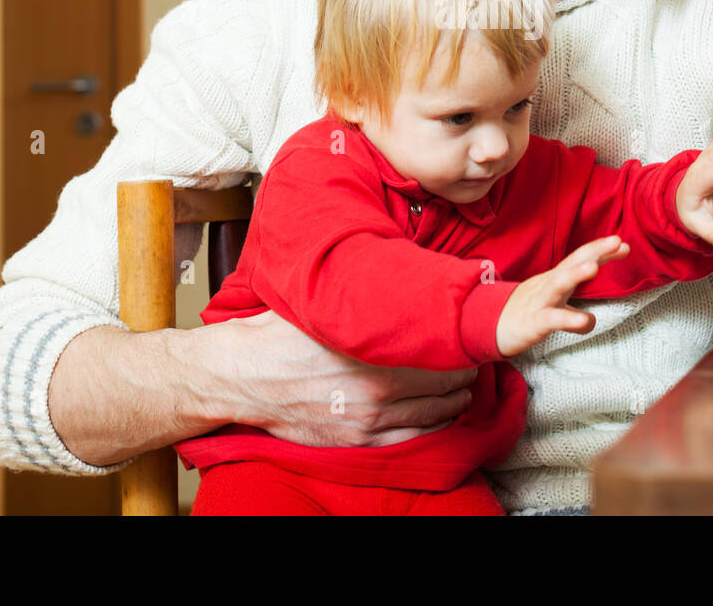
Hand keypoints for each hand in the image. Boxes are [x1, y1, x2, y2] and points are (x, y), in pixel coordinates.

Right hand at [220, 310, 477, 447]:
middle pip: (449, 381)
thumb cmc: (283, 332)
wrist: (241, 375)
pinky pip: (415, 437)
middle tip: (471, 355)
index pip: (444, 348)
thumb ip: (372, 294)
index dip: (463, 340)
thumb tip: (410, 272)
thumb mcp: (330, 302)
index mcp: (374, 347)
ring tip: (462, 383)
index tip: (468, 331)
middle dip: (465, 368)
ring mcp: (369, 419)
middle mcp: (377, 387)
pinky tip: (442, 411)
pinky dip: (436, 424)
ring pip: (439, 412)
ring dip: (458, 398)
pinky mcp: (358, 441)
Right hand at [495, 236, 629, 356]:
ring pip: (558, 284)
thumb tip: (595, 303)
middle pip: (572, 262)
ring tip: (594, 267)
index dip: (600, 250)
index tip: (623, 244)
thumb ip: (574, 300)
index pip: (579, 258)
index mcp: (555, 278)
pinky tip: (585, 321)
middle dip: (595, 251)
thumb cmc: (526, 311)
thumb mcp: (553, 302)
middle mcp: (548, 284)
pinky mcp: (533, 322)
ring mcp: (540, 301)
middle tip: (617, 240)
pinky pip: (553, 319)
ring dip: (576, 274)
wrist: (488, 326)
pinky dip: (569, 318)